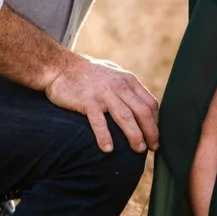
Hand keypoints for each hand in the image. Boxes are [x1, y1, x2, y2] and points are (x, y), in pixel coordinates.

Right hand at [44, 54, 159, 153]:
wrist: (60, 66)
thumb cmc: (89, 74)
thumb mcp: (114, 74)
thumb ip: (128, 88)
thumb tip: (143, 107)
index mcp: (128, 80)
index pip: (150, 103)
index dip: (156, 122)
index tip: (155, 136)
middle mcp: (119, 85)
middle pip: (142, 111)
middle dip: (151, 131)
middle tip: (153, 147)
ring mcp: (103, 93)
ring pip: (125, 117)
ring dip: (134, 135)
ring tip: (139, 150)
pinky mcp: (86, 100)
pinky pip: (98, 121)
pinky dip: (105, 136)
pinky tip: (109, 149)